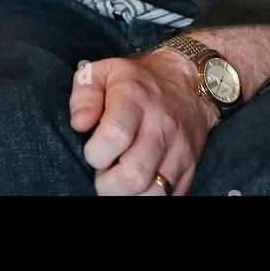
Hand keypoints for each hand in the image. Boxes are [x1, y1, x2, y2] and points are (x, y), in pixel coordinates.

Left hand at [69, 49, 218, 195]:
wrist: (185, 82)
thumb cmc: (135, 81)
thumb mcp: (102, 73)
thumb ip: (84, 96)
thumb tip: (79, 124)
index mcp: (134, 97)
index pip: (115, 136)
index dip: (95, 153)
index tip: (92, 151)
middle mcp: (161, 124)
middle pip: (134, 175)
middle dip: (108, 184)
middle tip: (103, 172)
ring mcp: (179, 147)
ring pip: (154, 193)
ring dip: (128, 195)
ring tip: (119, 178)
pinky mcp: (190, 166)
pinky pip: (170, 197)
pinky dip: (148, 196)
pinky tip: (137, 183)